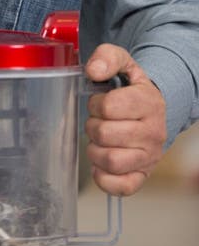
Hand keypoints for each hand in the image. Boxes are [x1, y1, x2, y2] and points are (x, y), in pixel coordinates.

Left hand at [85, 44, 166, 195]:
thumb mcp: (122, 62)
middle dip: (93, 126)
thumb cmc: (130, 87)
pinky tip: (100, 164)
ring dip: (95, 151)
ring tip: (99, 141)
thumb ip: (106, 57)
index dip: (95, 104)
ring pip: (111, 161)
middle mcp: (153, 132)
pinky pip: (121, 187)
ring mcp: (150, 157)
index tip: (99, 102)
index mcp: (148, 102)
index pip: (109, 106)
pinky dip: (104, 179)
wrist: (152, 109)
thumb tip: (93, 71)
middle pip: (105, 134)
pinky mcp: (143, 176)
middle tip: (97, 121)